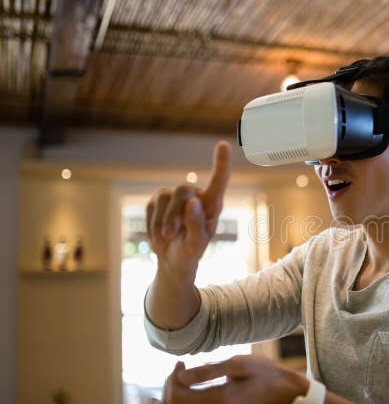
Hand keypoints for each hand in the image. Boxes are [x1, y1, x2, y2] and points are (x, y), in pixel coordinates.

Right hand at [146, 141, 231, 275]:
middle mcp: (196, 195)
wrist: (173, 259)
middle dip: (174, 214)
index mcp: (213, 204)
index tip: (223, 144)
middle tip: (170, 235)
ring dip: (162, 222)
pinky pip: (150, 206)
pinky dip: (152, 225)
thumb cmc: (191, 251)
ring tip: (166, 240)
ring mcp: (175, 196)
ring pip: (164, 197)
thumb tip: (193, 202)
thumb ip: (196, 225)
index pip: (219, 181)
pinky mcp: (158, 200)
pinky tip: (160, 235)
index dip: (221, 162)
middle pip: (183, 190)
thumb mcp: (196, 244)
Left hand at [162, 355, 307, 403]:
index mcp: (221, 401)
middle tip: (182, 367)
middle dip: (169, 386)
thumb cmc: (260, 372)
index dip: (171, 378)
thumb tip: (179, 376)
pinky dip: (181, 403)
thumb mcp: (238, 363)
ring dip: (173, 394)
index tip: (182, 362)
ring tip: (186, 376)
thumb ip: (208, 370)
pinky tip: (191, 387)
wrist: (277, 393)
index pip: (177, 397)